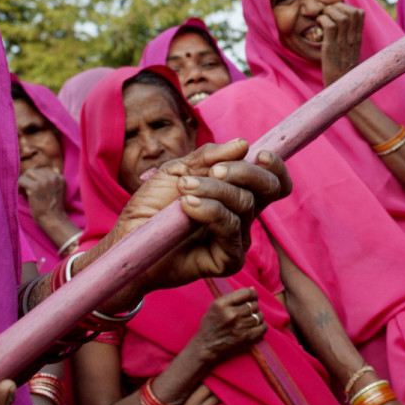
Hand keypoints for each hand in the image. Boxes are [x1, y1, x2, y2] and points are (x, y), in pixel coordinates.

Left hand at [17, 167, 69, 226]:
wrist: (53, 219)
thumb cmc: (54, 208)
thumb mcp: (59, 190)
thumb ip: (56, 180)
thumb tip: (54, 168)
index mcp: (60, 178)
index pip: (43, 170)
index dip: (36, 179)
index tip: (33, 188)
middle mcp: (53, 177)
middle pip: (35, 170)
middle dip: (29, 179)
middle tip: (27, 190)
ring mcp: (45, 181)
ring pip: (28, 173)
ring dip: (24, 182)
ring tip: (24, 191)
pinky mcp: (36, 186)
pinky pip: (22, 180)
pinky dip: (19, 186)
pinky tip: (20, 194)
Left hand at [98, 141, 292, 296]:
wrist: (130, 239)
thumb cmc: (152, 207)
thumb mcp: (177, 171)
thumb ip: (208, 157)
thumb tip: (242, 145)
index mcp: (236, 193)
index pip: (273, 181)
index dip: (274, 166)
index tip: (259, 154)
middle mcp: (242, 216)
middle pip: (267, 189)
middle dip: (244, 173)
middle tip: (213, 171)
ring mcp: (237, 239)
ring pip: (244, 205)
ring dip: (213, 191)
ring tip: (183, 189)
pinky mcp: (228, 260)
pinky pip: (230, 229)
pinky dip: (210, 211)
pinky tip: (187, 206)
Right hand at [188, 287, 267, 365]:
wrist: (206, 347)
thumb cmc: (210, 325)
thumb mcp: (215, 306)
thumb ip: (233, 297)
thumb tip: (253, 289)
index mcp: (222, 304)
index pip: (246, 293)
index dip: (253, 294)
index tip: (252, 297)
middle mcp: (232, 314)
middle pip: (254, 305)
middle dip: (253, 307)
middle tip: (247, 312)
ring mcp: (240, 327)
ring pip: (259, 316)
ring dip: (257, 317)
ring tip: (249, 319)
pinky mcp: (246, 338)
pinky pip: (263, 327)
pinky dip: (261, 326)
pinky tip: (255, 326)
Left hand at [316, 3, 367, 87]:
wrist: (340, 88)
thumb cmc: (341, 70)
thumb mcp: (349, 51)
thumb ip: (348, 37)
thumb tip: (340, 23)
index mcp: (357, 38)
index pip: (360, 13)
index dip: (346, 7)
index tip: (336, 11)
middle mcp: (352, 39)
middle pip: (352, 11)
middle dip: (337, 6)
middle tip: (327, 12)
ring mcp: (342, 44)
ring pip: (340, 17)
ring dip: (328, 12)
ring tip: (322, 17)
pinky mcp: (331, 49)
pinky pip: (329, 26)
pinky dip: (322, 20)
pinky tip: (318, 24)